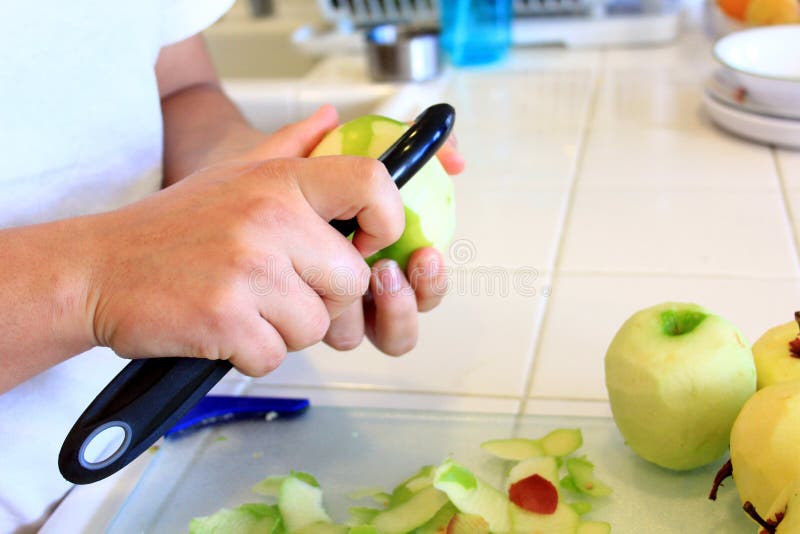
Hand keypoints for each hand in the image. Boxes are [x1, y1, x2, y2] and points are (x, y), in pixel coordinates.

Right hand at [84, 156, 403, 375]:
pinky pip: (275, 357)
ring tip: (245, 304)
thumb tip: (330, 120)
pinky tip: (223, 327)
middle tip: (278, 288)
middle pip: (352, 281)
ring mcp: (247, 270)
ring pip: (318, 327)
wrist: (98, 269)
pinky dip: (251, 353)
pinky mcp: (225, 319)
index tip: (368, 240)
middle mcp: (269, 219)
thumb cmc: (173, 227)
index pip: (373, 184)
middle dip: (323, 298)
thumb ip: (290, 146)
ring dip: (285, 330)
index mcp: (280, 181)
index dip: (388, 220)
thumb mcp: (233, 174)